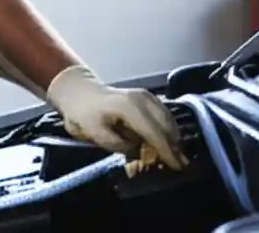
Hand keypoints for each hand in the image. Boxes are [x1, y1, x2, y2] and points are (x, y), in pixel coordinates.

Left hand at [46, 65, 189, 169]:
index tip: (177, 166)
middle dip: (175, 147)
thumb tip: (139, 152)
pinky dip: (168, 130)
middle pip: (167, 125)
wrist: (78, 91)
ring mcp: (147, 96)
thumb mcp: (93, 133)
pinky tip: (167, 143)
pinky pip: (164, 115)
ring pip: (169, 120)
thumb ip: (117, 144)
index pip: (155, 132)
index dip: (167, 151)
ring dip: (173, 139)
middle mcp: (143, 99)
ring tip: (175, 158)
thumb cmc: (83, 114)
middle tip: (180, 166)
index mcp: (130, 107)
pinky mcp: (148, 97)